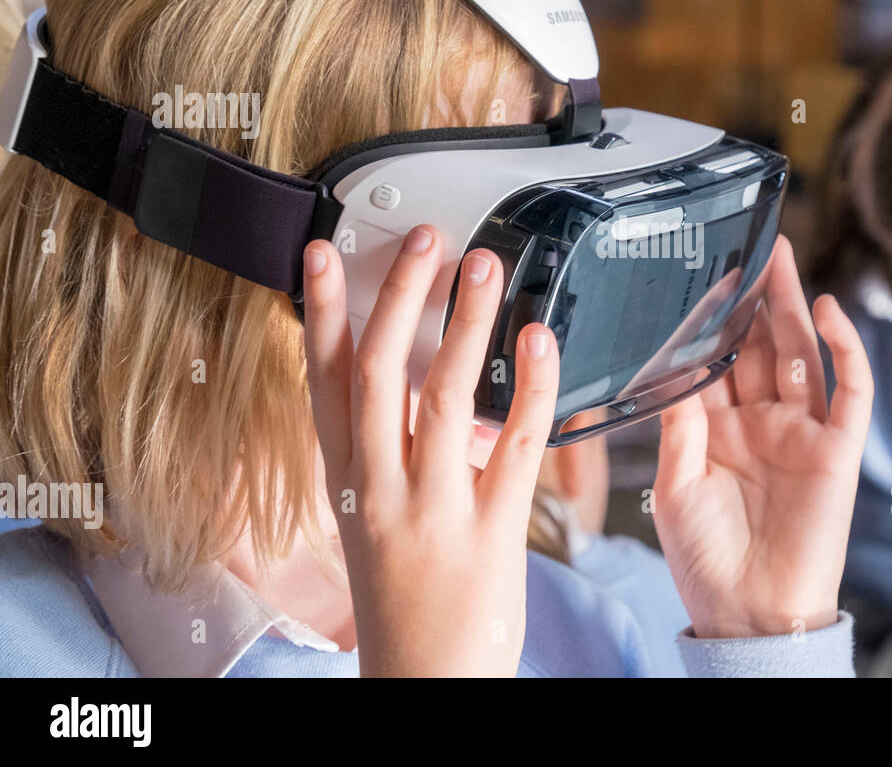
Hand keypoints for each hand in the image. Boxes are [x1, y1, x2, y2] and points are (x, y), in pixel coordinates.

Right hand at [302, 224, 558, 675]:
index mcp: (350, 482)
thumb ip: (386, 452)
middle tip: (426, 241)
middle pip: (378, 372)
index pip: (323, 381)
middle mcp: (384, 488)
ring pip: (444, 394)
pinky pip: (516, 443)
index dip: (320, 312)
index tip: (324, 254)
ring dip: (464, 321)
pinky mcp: (492, 530)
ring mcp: (435, 508)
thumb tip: (413, 383)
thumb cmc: (405, 603)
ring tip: (483, 267)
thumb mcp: (372, 520)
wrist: (427, 683)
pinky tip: (538, 340)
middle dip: (400, 296)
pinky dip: (529, 385)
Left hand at [652, 236, 871, 639]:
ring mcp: (801, 433)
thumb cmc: (705, 561)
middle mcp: (761, 423)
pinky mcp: (836, 451)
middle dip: (757, 296)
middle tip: (752, 247)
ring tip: (782, 258)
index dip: (713, 320)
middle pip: (760, 344)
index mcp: (719, 429)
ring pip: (800, 354)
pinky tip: (826, 313)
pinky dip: (843, 349)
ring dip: (793, 305)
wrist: (747, 615)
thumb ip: (678, 427)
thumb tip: (672, 370)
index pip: (716, 359)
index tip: (702, 277)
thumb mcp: (673, 488)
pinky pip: (848, 390)